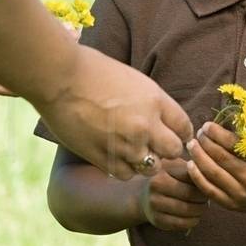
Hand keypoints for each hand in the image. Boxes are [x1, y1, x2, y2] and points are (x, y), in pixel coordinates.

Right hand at [35, 45, 193, 180]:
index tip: (175, 135)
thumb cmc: (93, 71)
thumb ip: (151, 102)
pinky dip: (124, 168)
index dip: (182, 133)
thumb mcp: (134, 80)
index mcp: (155, 100)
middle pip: (174, 151)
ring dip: (146, 162)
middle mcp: (145, 125)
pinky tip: (117, 156)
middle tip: (158, 147)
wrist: (59, 79)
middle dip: (168, 150)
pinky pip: (126, 174)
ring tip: (135, 151)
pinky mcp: (104, 157)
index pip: (185, 127)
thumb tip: (163, 120)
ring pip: (151, 168)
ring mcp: (125, 144)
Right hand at [139, 158, 207, 231]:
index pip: (191, 176)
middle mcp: (155, 186)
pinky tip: (195, 216)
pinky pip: (181, 224)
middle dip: (203, 197)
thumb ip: (192, 168)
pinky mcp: (157, 220)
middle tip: (208, 197)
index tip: (209, 184)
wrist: (144, 195)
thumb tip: (211, 175)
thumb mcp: (176, 166)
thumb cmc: (167, 177)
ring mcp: (155, 205)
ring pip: (187, 210)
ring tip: (203, 206)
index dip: (203, 182)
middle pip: (189, 194)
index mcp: (163, 169)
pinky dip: (192, 221)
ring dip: (200, 210)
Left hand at [185, 121, 245, 216]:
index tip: (207, 125)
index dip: (217, 133)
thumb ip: (244, 138)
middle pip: (221, 157)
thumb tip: (220, 122)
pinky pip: (208, 189)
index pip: (234, 143)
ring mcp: (240, 194)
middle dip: (205, 142)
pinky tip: (190, 164)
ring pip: (212, 172)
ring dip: (198, 156)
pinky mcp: (230, 204)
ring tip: (192, 145)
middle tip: (198, 134)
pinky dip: (196, 176)